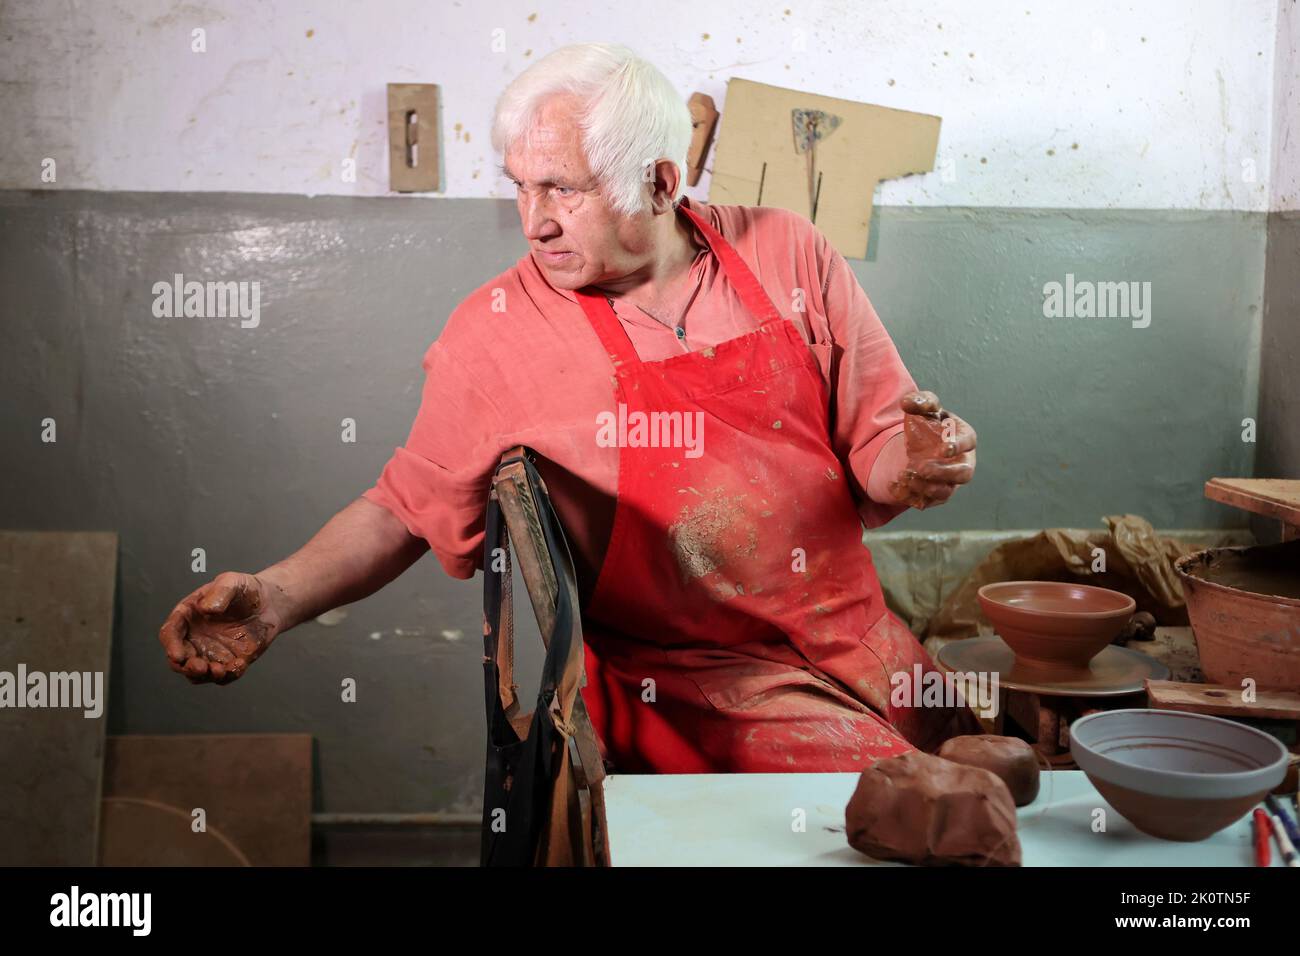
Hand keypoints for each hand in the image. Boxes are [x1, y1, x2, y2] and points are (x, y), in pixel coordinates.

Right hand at [158, 572, 282, 683]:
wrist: (268, 602)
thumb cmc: (243, 590)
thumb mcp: (231, 582)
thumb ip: (219, 593)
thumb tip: (207, 609)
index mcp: (186, 617)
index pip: (170, 634)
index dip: (171, 646)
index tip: (178, 655)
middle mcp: (194, 638)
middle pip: (180, 660)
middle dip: (186, 667)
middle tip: (200, 667)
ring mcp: (211, 652)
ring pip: (198, 673)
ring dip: (204, 676)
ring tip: (219, 670)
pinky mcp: (229, 662)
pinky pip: (224, 675)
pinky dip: (228, 675)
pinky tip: (238, 665)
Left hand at [888, 391, 976, 509]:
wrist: (920, 443)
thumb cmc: (929, 422)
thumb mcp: (925, 408)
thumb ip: (920, 401)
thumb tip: (907, 402)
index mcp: (964, 436)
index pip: (969, 442)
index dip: (958, 446)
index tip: (944, 449)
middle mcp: (963, 462)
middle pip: (964, 474)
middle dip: (943, 473)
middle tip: (921, 468)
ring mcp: (951, 480)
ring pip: (945, 492)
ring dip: (926, 487)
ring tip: (904, 475)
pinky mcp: (936, 494)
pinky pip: (927, 501)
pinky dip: (911, 496)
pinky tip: (894, 485)